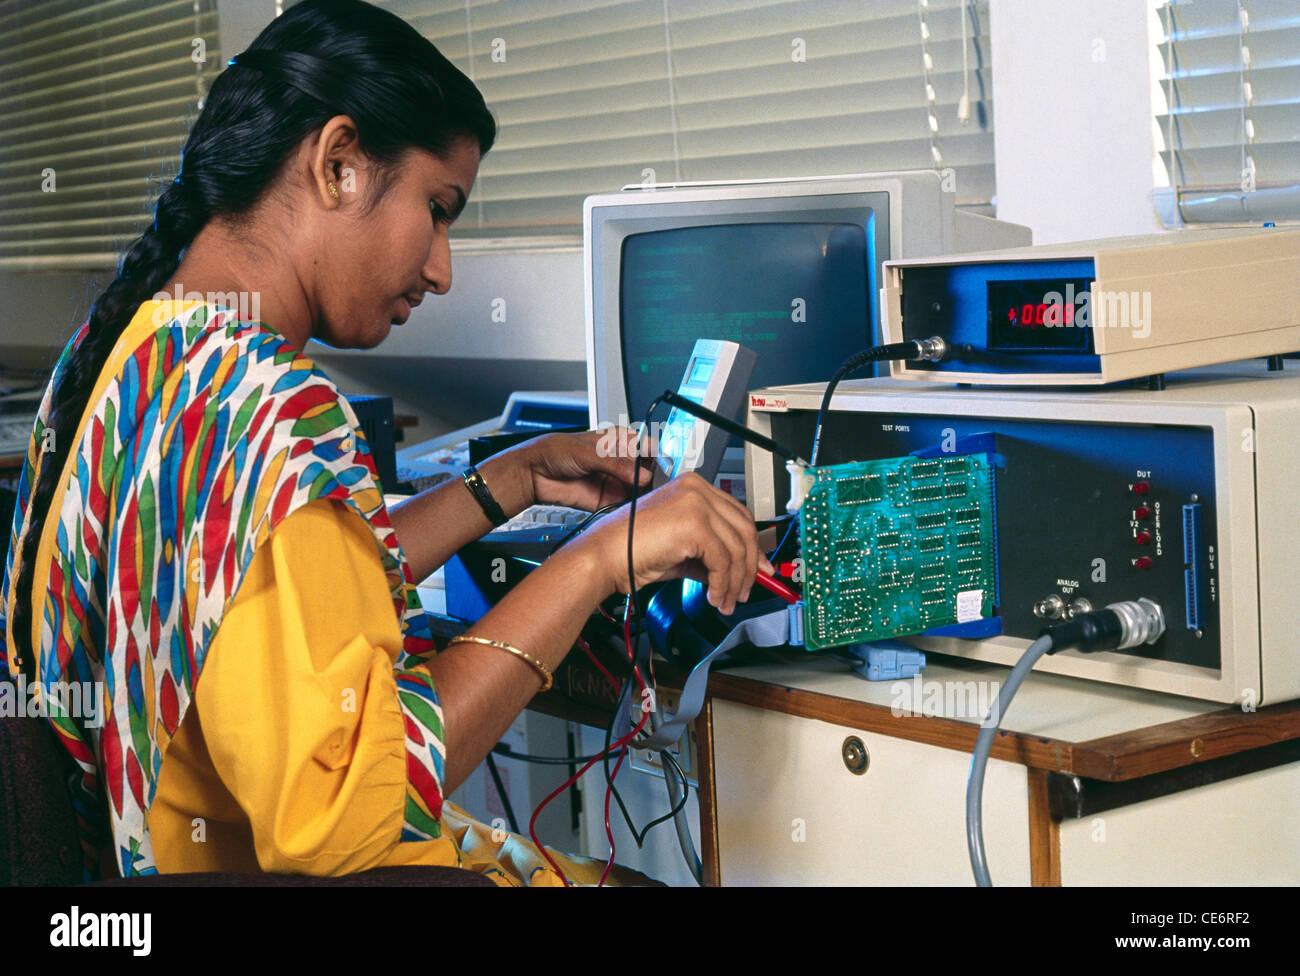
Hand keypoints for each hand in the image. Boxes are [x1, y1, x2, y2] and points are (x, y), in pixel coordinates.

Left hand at [520, 427, 657, 511]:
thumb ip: (616, 464)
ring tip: (648, 499)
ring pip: (640, 490)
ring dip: (645, 496)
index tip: (666, 467)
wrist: (534, 474)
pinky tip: (635, 509)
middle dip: (655, 479)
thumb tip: (641, 475)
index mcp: (619, 441)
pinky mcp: (608, 500)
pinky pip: (626, 505)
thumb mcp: (588, 452)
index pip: (648, 447)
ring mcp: (615, 481)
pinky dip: (632, 509)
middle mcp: (620, 462)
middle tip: (657, 486)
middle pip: (648, 471)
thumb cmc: (556, 451)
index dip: (659, 457)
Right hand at [577, 472, 774, 615]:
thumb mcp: (680, 552)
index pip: (736, 514)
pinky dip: (723, 583)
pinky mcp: (694, 522)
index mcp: (692, 487)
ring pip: (737, 546)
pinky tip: (714, 596)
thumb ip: (709, 556)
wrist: (602, 557)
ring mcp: (696, 502)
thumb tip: (735, 572)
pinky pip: (723, 559)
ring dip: (735, 581)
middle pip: (744, 528)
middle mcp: (696, 488)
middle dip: (750, 565)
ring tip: (725, 601)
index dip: (751, 546)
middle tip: (747, 590)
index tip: (758, 569)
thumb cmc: (628, 551)